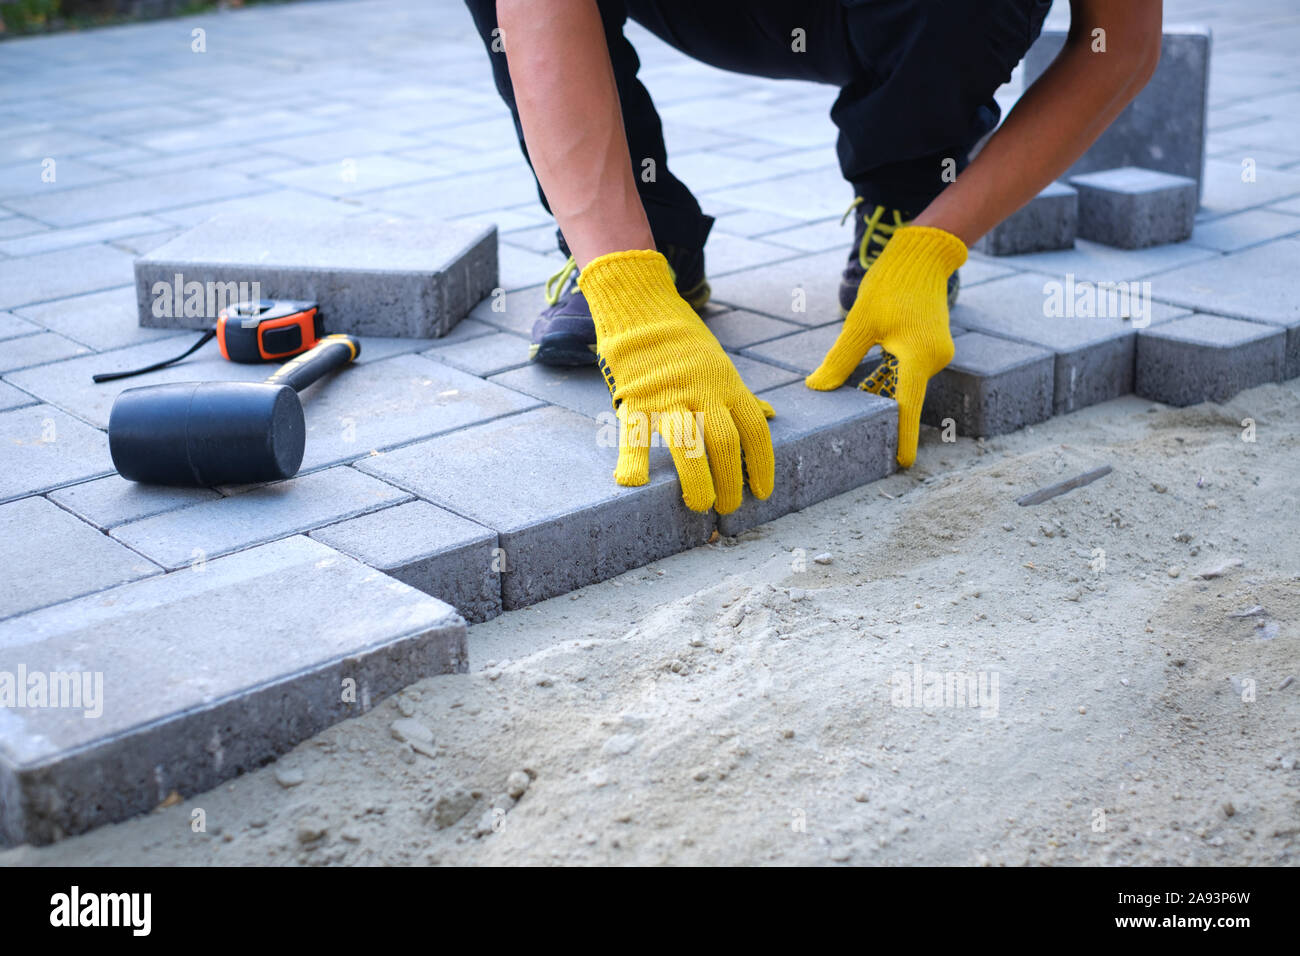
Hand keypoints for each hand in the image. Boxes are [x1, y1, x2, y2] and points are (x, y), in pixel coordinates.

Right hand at [578, 250, 774, 512]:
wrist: (642, 310)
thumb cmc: (684, 346)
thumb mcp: (721, 367)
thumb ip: (743, 396)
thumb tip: (770, 415)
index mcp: (727, 385)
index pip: (754, 430)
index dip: (762, 464)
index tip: (762, 493)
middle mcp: (702, 392)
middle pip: (724, 442)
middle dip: (730, 481)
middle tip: (726, 508)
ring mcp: (667, 396)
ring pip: (688, 443)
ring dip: (696, 480)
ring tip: (699, 505)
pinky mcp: (635, 398)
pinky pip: (634, 433)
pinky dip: (633, 460)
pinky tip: (635, 484)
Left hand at [804, 225, 966, 466]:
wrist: (921, 255)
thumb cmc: (889, 284)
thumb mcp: (859, 323)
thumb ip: (840, 360)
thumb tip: (817, 388)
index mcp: (918, 355)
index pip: (908, 404)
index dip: (903, 435)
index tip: (901, 463)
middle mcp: (934, 359)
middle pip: (903, 395)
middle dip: (878, 410)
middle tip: (856, 432)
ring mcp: (936, 354)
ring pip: (903, 383)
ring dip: (879, 391)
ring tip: (853, 397)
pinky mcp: (932, 347)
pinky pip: (907, 371)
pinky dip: (887, 377)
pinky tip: (866, 376)